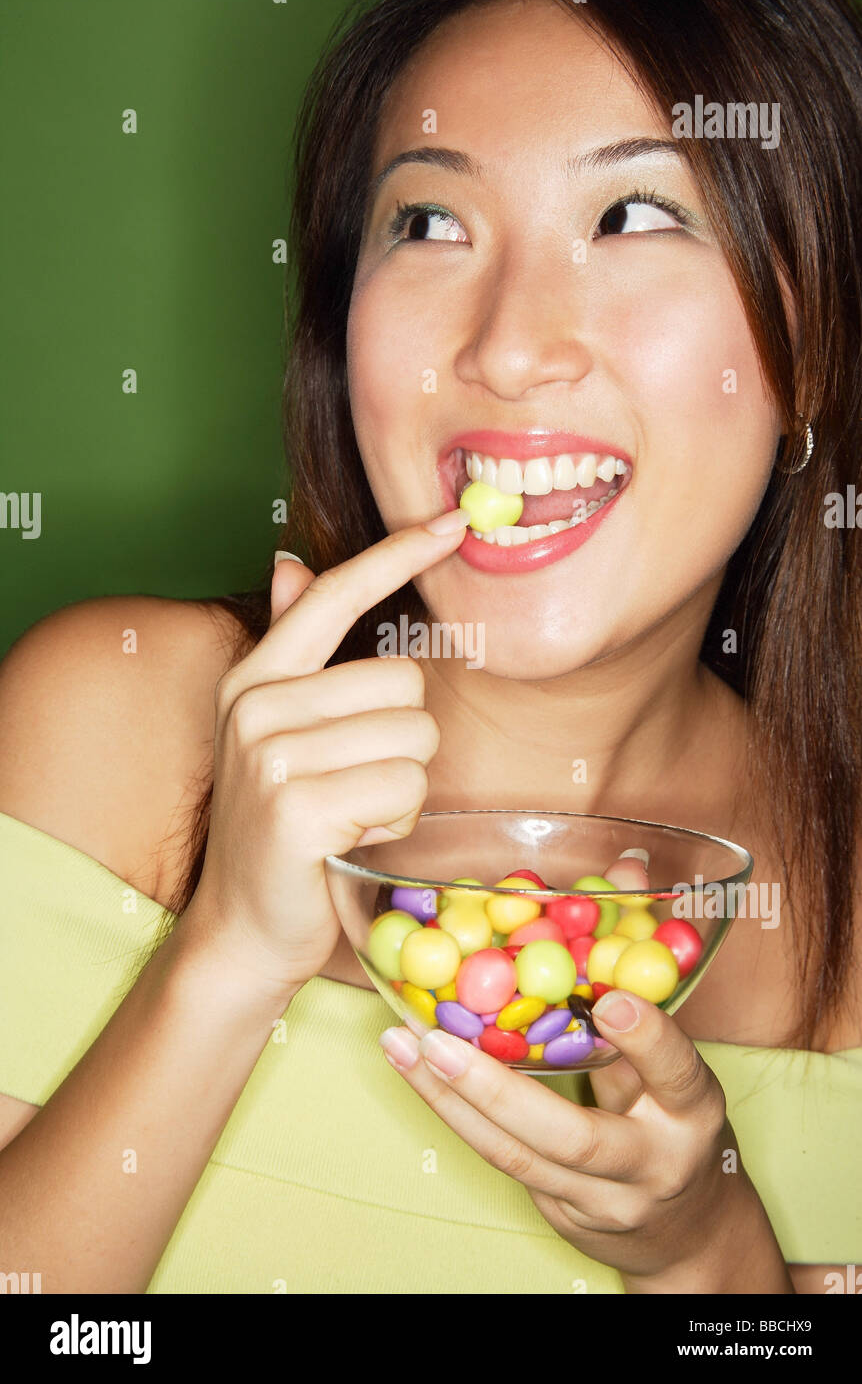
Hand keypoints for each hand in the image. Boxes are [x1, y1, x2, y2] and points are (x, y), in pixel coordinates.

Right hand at [180, 509, 470, 999]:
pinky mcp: (298, 807)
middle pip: (405, 683)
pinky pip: (405, 788)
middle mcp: (256, 705)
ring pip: (415, 738)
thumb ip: (294, 649)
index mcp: (256, 677)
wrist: (244, 928)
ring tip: (355, 811)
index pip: (335, 595)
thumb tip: (292, 562)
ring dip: (404, 786)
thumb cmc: (283, 829)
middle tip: (357, 784)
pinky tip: (354, 837)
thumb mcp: (280, 733)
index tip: (453, 520)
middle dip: (405, 741)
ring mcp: (272, 756)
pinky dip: (396, 820)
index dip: (397, 553)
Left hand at [379, 853, 741, 1282]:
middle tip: (436, 1040)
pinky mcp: (560, 1213)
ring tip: (400, 1044)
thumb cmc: (671, 1113)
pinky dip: (451, 1113)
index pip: (676, 1073)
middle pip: (573, 1138)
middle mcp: (651, 1162)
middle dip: (498, 1092)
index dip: (648, 1039)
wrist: (683, 1227)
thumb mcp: (674, 1052)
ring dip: (449, 1101)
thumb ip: (640, 968)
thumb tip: (624, 867)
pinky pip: (499, 1160)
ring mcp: (602, 1200)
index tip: (611, 999)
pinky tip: (412, 1067)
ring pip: (516, 1157)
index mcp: (691, 1111)